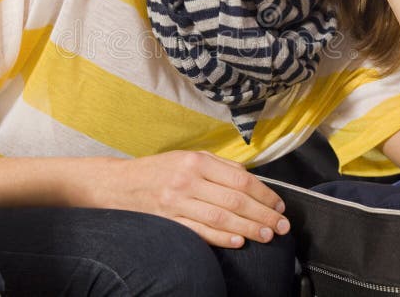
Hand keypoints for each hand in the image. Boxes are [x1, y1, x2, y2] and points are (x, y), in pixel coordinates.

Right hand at [108, 151, 289, 247]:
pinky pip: (200, 231)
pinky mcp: (168, 221)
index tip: (279, 205)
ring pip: (221, 218)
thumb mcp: (187, 157)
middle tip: (281, 225)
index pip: (240, 178)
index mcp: (196, 161)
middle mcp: (188, 180)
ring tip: (267, 235)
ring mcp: (177, 201)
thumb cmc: (157, 170)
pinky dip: (222, 238)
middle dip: (263, 214)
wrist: (118, 184)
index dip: (264, 194)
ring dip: (249, 229)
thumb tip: (249, 178)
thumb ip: (218, 166)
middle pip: (235, 200)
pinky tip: (239, 242)